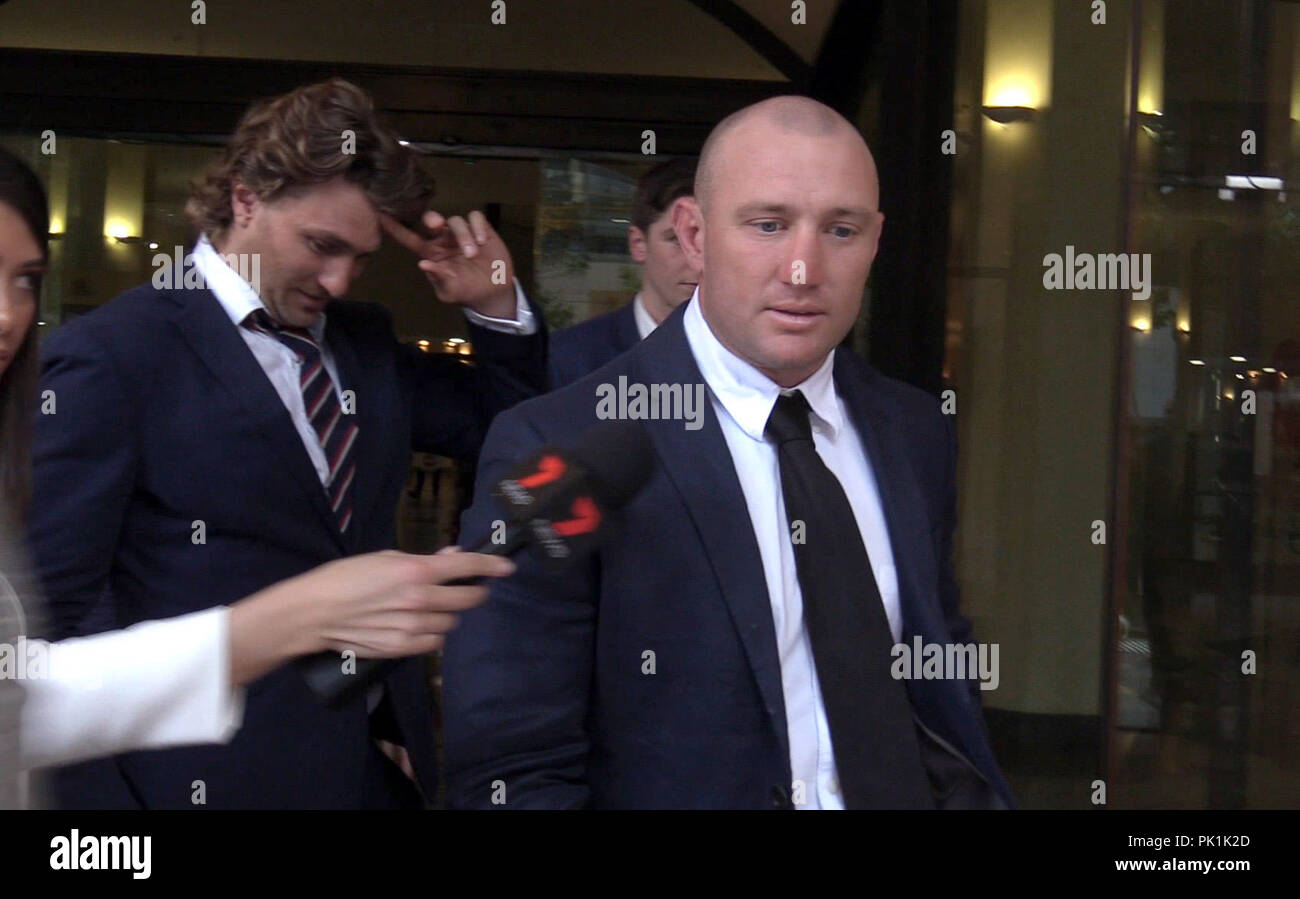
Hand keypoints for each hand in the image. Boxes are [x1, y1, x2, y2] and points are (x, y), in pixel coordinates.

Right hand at [228, 548, 512, 685]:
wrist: (314, 613)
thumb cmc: (345, 577)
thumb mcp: (384, 559)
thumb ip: (422, 561)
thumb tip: (452, 558)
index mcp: (417, 571)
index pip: (467, 567)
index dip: (491, 566)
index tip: (506, 568)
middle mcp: (421, 599)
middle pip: (468, 599)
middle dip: (472, 592)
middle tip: (464, 588)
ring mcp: (414, 627)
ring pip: (452, 623)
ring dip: (448, 614)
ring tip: (428, 608)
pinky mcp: (404, 648)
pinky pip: (435, 642)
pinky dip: (433, 633)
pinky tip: (419, 625)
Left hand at [382, 210, 517, 318]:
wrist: (492, 292)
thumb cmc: (466, 292)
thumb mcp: (450, 291)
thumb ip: (438, 278)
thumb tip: (424, 264)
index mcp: (431, 253)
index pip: (410, 238)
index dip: (396, 228)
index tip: (381, 214)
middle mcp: (444, 240)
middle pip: (432, 220)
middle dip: (432, 219)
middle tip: (437, 225)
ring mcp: (462, 234)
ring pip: (456, 221)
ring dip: (463, 236)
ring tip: (472, 255)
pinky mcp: (481, 230)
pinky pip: (475, 218)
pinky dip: (477, 227)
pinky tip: (482, 242)